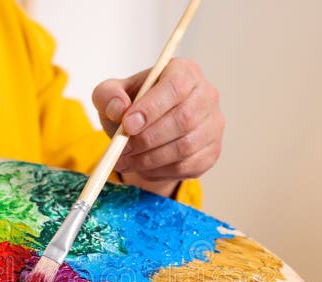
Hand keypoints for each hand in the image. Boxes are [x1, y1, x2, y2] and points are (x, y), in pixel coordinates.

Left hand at [92, 59, 224, 196]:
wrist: (147, 132)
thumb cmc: (132, 107)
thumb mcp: (112, 95)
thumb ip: (108, 96)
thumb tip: (118, 108)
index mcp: (184, 71)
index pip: (176, 86)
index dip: (152, 107)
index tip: (127, 125)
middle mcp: (206, 95)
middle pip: (184, 119)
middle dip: (147, 138)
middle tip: (121, 149)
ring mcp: (213, 125)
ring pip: (185, 146)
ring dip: (150, 158)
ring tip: (125, 160)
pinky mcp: (212, 151)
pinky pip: (188, 165)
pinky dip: (160, 170)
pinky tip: (143, 166)